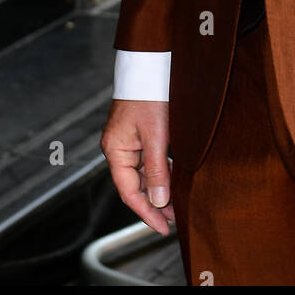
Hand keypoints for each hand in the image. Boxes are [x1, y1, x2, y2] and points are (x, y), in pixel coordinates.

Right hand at [100, 99, 173, 235]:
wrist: (151, 66)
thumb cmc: (150, 95)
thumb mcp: (156, 135)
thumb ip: (157, 169)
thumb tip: (158, 201)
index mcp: (115, 151)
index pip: (129, 192)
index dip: (146, 213)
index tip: (163, 228)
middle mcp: (119, 149)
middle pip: (135, 185)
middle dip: (155, 203)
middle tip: (176, 218)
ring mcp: (129, 142)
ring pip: (144, 174)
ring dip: (160, 188)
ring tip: (178, 204)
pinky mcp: (140, 135)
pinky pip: (149, 160)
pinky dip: (162, 172)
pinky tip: (175, 180)